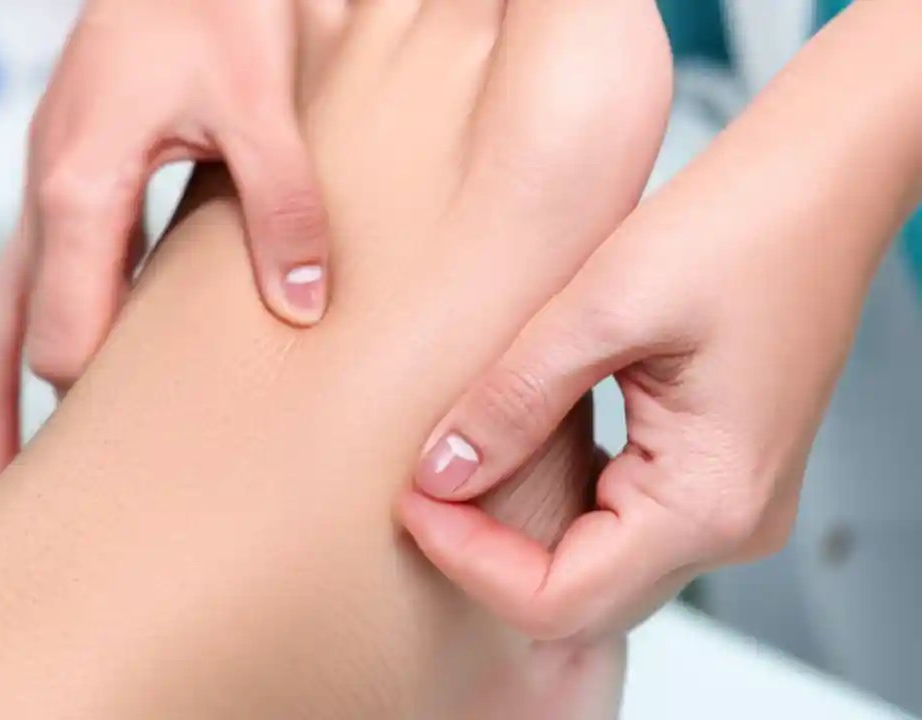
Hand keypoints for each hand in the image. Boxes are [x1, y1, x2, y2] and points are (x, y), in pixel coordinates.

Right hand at [0, 0, 331, 476]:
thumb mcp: (258, 98)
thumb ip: (282, 204)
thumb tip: (305, 303)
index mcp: (78, 185)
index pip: (63, 340)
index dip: (90, 413)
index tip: (123, 477)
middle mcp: (45, 191)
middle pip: (8, 338)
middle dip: (21, 418)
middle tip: (41, 508)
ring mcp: (47, 181)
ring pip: (4, 305)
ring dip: (7, 382)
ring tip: (17, 467)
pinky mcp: (68, 171)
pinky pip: (35, 270)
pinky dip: (39, 328)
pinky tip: (75, 357)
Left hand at [400, 0, 921, 640]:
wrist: (822, 179)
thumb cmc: (740, 224)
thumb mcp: (600, 308)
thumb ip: (514, 400)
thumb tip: (439, 473)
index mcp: (710, 500)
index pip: (561, 599)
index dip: (469, 560)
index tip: (411, 499)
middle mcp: (730, 524)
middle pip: (579, 599)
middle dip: (486, 555)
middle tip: (419, 486)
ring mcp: (728, 504)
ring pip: (596, 569)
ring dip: (517, 535)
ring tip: (452, 471)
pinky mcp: (714, 473)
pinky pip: (621, 525)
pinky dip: (556, 507)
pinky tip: (513, 451)